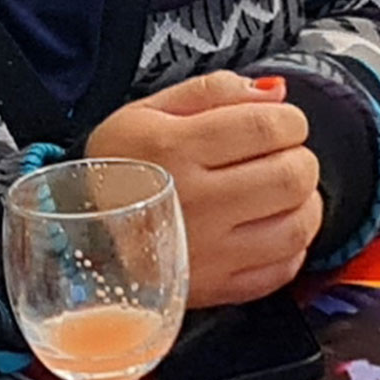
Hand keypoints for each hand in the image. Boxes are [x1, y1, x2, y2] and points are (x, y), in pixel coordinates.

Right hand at [79, 72, 321, 305]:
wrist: (75, 239)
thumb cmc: (118, 168)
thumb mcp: (147, 112)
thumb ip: (215, 91)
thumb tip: (277, 93)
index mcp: (174, 149)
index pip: (268, 127)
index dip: (290, 120)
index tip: (282, 123)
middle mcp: (194, 203)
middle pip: (292, 176)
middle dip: (300, 158)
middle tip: (282, 157)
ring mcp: (207, 253)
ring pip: (299, 225)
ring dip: (304, 202)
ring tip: (281, 193)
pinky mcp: (216, 289)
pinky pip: (284, 269)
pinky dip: (292, 246)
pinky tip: (271, 227)